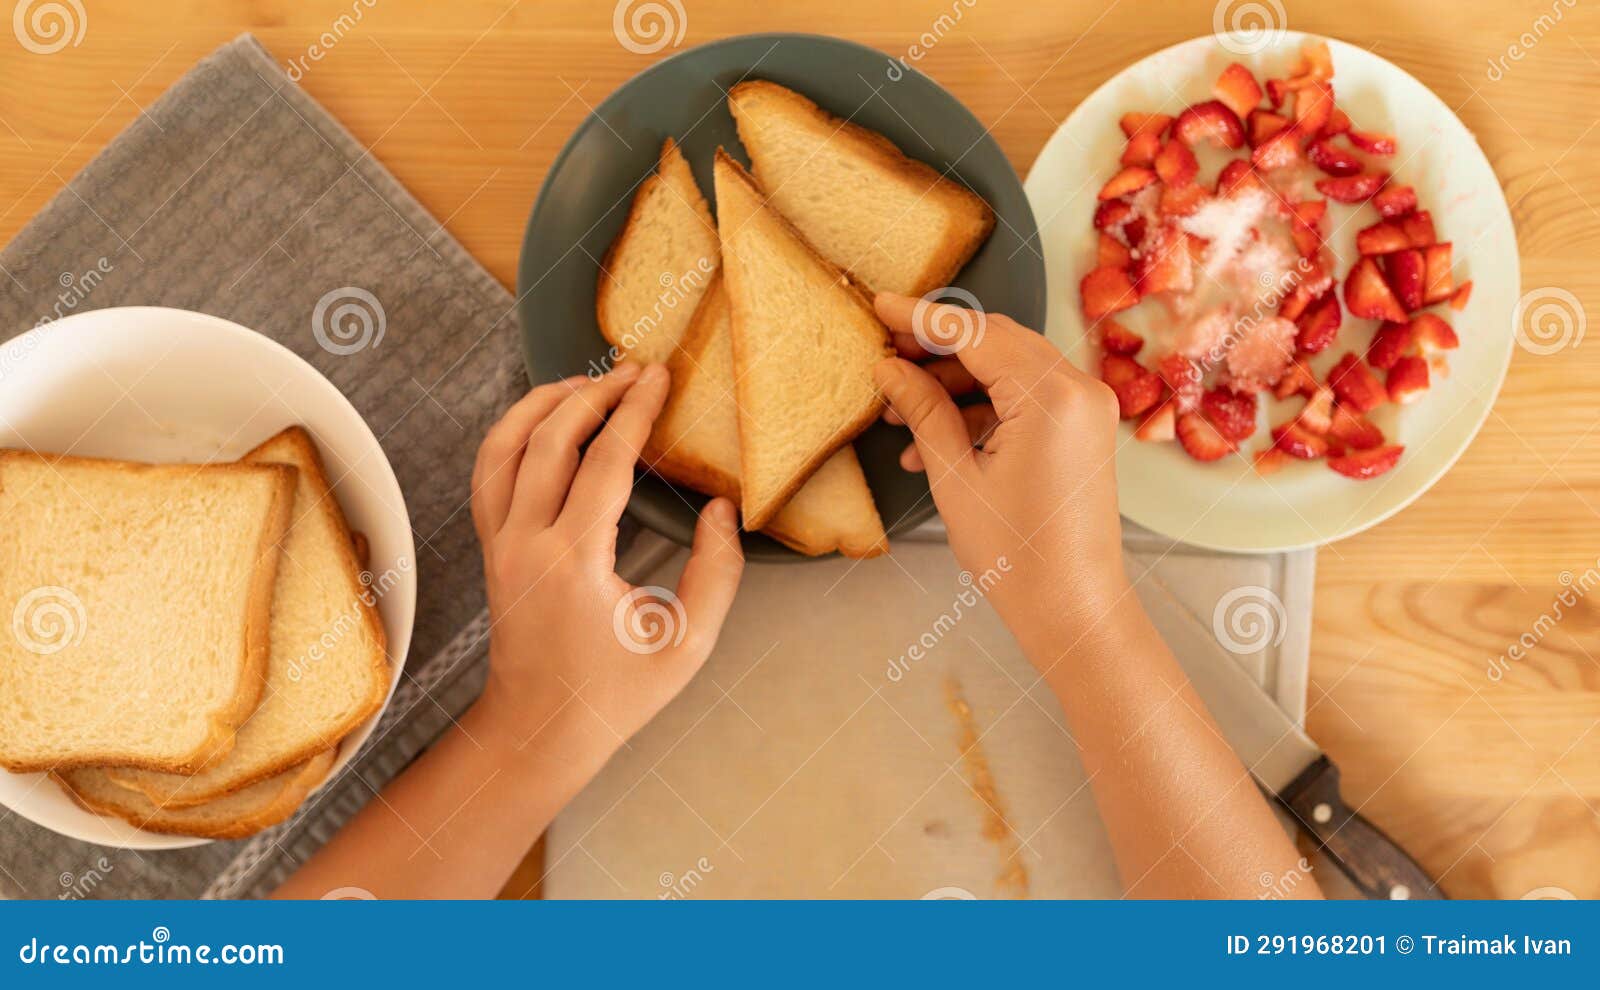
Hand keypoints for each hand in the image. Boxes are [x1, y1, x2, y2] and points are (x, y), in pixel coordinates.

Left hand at [469, 362, 744, 761]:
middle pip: (550, 441)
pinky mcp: (491, 550)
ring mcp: (500, 545)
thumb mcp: (688, 645)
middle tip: (634, 371)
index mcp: (574, 563)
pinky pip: (488, 473)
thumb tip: (723, 509)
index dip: (635, 413)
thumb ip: (716, 573)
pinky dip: (511, 434)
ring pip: (503, 447)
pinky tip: (543, 421)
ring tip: (586, 382)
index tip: (659, 377)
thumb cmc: (615, 696)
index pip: (605, 464)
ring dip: (542, 404)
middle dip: (594, 394)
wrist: (540, 732)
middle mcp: (526, 544)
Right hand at [871, 293, 1128, 660]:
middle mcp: (1078, 389)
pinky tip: (932, 442)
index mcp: (1050, 395)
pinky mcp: (1082, 430)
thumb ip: (923, 411)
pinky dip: (981, 410)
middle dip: (936, 348)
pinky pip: (1025, 399)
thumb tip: (891, 369)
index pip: (974, 333)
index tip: (879, 304)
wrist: (1073, 607)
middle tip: (885, 355)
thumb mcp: (955, 479)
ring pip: (1007, 369)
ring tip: (898, 411)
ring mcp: (1086, 408)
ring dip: (953, 384)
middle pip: (994, 341)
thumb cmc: (1018, 556)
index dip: (921, 318)